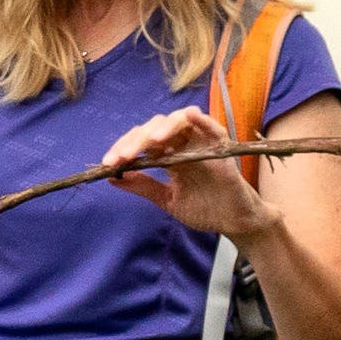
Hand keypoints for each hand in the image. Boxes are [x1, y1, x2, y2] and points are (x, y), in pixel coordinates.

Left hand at [101, 107, 275, 238]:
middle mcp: (183, 144)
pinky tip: (188, 117)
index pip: (142, 142)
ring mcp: (202, 143)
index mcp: (169, 154)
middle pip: (155, 130)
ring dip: (162, 129)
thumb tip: (111, 177)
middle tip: (121, 157)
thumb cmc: (204, 208)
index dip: (123, 149)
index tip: (108, 164)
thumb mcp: (166, 199)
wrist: (233, 222)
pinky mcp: (221, 148)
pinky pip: (212, 128)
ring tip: (150, 142)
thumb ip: (143, 185)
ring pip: (179, 122)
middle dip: (135, 141)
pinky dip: (200, 120)